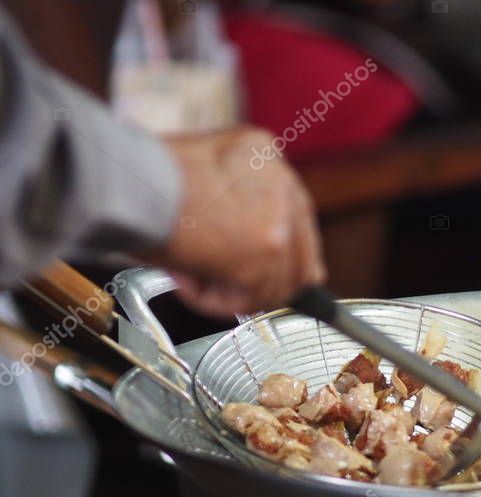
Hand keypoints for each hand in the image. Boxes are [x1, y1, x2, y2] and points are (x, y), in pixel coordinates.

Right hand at [146, 127, 325, 316]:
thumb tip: (243, 254)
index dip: (274, 254)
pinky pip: (247, 300)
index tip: (257, 271)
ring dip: (229, 290)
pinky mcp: (265, 252)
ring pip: (274, 286)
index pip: (295, 218)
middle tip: (227, 288)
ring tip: (188, 271)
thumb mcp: (195, 174)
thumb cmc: (137, 177)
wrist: (123, 180)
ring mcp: (279, 219)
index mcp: (264, 155)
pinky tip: (184, 275)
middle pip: (301, 258)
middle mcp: (282, 182)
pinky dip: (212, 300)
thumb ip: (228, 203)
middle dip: (264, 282)